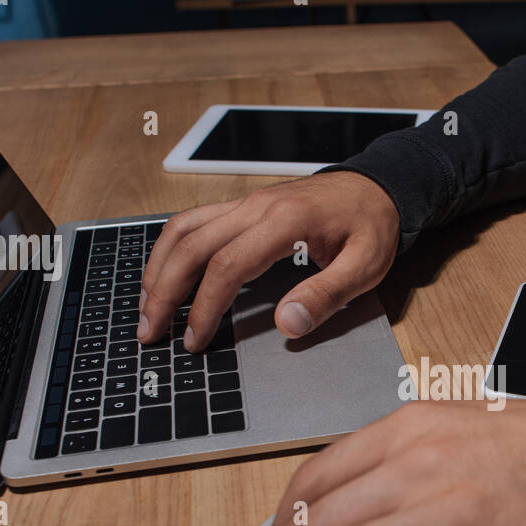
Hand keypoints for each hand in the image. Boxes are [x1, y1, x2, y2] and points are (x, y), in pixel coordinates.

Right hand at [138, 171, 399, 350]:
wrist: (377, 186)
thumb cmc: (372, 227)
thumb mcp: (365, 267)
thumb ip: (327, 296)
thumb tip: (286, 325)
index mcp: (286, 220)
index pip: (228, 265)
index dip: (205, 306)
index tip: (194, 339)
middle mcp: (256, 206)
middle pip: (192, 245)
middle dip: (165, 291)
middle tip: (150, 332)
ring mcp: (246, 202)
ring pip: (184, 228)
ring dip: (159, 268)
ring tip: (148, 308)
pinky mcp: (243, 205)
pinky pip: (194, 222)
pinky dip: (171, 250)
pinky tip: (165, 276)